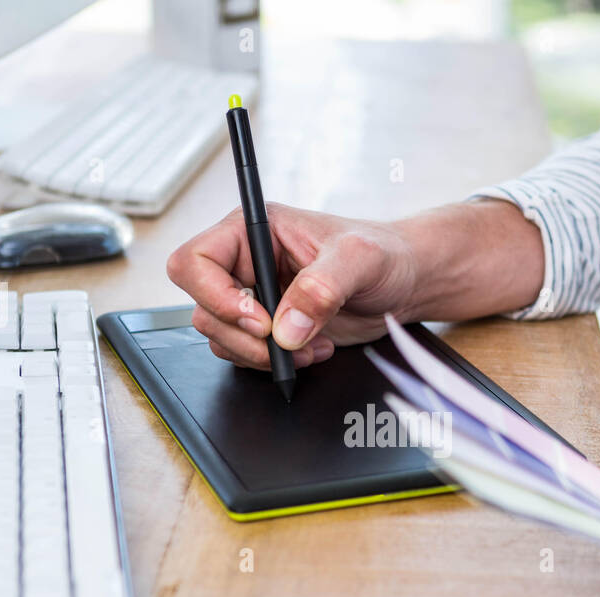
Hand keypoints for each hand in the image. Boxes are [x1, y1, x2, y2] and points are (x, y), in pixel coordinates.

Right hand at [165, 203, 419, 368]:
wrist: (404, 283)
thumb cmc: (384, 253)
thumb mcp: (359, 259)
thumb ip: (322, 287)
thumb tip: (286, 328)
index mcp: (253, 230)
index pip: (195, 260)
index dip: (214, 295)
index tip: (260, 319)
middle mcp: (245, 263)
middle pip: (202, 307)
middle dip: (243, 336)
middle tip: (288, 342)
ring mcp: (254, 298)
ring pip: (221, 336)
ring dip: (261, 354)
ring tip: (310, 346)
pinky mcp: (268, 328)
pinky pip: (245, 355)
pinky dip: (275, 363)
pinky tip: (313, 350)